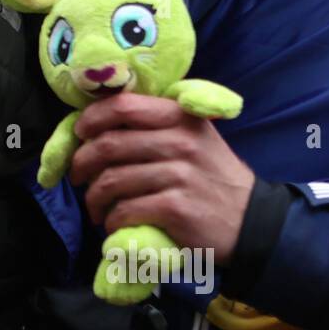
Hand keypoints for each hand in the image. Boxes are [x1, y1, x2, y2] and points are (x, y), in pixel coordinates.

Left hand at [67, 93, 254, 263]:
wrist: (251, 220)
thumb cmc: (211, 176)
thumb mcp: (194, 135)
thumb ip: (156, 123)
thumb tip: (98, 123)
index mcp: (180, 116)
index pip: (122, 106)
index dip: (91, 119)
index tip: (79, 134)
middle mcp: (180, 142)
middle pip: (108, 145)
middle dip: (81, 163)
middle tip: (77, 177)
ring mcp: (179, 175)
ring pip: (111, 181)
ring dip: (93, 198)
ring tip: (96, 207)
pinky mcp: (176, 209)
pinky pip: (125, 210)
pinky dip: (112, 220)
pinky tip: (115, 223)